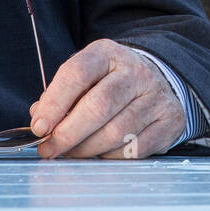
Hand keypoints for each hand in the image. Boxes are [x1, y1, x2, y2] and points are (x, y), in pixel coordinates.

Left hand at [28, 39, 184, 158]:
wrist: (159, 79)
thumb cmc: (111, 81)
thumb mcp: (86, 75)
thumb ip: (61, 94)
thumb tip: (41, 119)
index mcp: (107, 53)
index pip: (77, 74)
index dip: (54, 103)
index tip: (39, 127)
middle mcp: (135, 71)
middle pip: (98, 106)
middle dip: (68, 133)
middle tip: (49, 149)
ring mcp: (155, 96)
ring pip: (116, 132)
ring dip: (86, 149)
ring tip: (70, 154)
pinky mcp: (170, 121)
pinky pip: (135, 149)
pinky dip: (111, 157)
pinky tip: (99, 154)